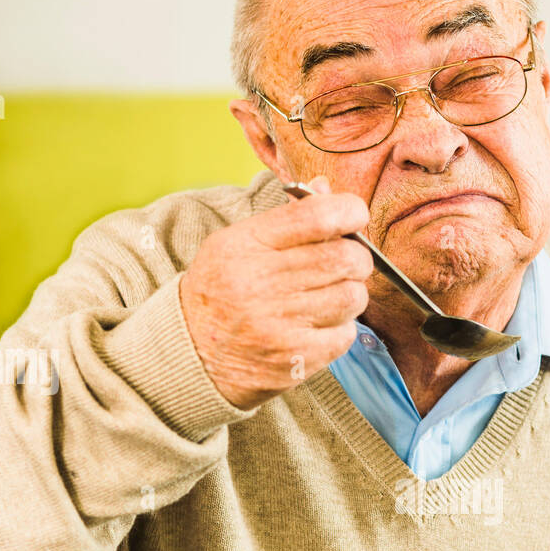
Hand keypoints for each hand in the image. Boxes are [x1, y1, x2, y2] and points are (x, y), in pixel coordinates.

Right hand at [179, 176, 372, 410]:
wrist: (193, 353)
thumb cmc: (222, 290)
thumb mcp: (238, 244)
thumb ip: (286, 218)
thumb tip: (330, 193)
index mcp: (246, 245)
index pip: (317, 216)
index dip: (349, 211)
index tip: (354, 216)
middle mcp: (261, 283)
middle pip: (345, 257)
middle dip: (356, 257)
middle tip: (347, 262)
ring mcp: (279, 324)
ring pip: (352, 296)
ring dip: (350, 293)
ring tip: (330, 295)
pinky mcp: (295, 357)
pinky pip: (346, 334)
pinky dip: (340, 327)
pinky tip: (319, 325)